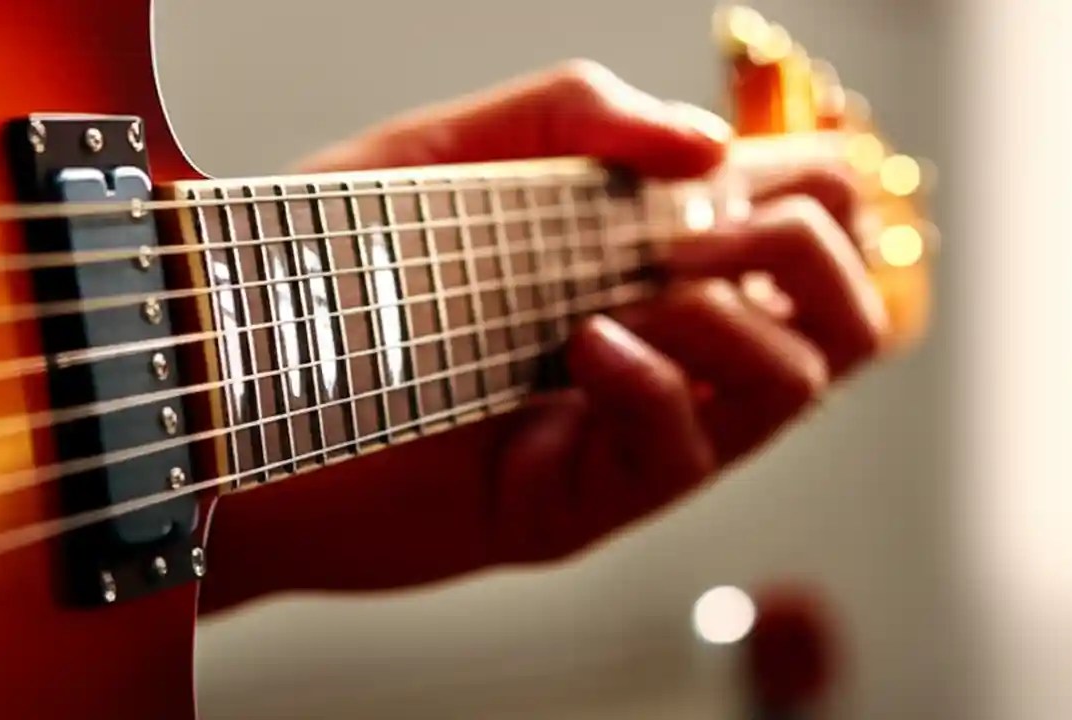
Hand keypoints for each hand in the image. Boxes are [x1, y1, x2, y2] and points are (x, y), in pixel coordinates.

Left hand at [200, 60, 886, 607]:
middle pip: (842, 318)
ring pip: (792, 384)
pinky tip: (584, 346)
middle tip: (712, 234)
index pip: (801, 223)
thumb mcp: (445, 154)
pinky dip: (656, 380)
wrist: (229, 392)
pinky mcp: (584, 499)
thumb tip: (705, 144)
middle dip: (808, 255)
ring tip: (634, 293)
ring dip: (733, 318)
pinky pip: (687, 450)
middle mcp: (655, 348)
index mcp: (633, 261)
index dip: (825, 188)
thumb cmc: (325, 275)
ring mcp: (627, 430)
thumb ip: (571, 113)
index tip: (773, 169)